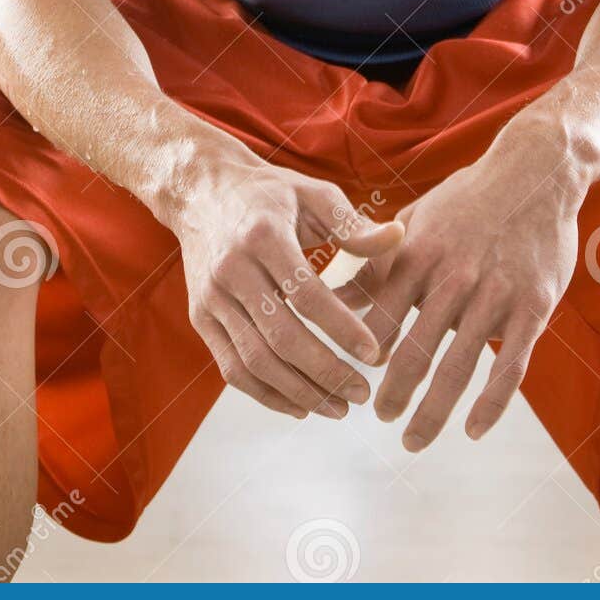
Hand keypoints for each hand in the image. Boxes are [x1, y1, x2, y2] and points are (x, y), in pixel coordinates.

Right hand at [173, 142, 403, 419]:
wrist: (201, 191)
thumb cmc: (269, 193)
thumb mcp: (313, 194)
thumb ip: (353, 224)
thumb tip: (398, 237)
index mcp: (263, 235)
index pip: (306, 294)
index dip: (341, 328)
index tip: (373, 355)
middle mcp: (232, 270)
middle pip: (280, 337)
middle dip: (325, 372)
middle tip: (362, 393)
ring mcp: (212, 298)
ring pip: (254, 361)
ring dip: (298, 392)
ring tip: (339, 408)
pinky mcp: (200, 318)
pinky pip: (232, 368)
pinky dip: (265, 394)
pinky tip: (300, 406)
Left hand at [341, 135, 584, 449]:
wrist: (536, 169)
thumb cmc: (467, 199)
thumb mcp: (415, 221)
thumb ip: (376, 263)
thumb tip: (329, 297)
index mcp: (418, 256)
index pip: (378, 320)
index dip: (358, 358)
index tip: (346, 383)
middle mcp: (453, 277)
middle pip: (414, 353)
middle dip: (392, 394)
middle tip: (381, 418)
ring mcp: (496, 294)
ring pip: (458, 368)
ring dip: (432, 412)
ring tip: (413, 440)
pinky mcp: (534, 306)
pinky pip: (509, 367)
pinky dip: (489, 405)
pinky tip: (472, 430)